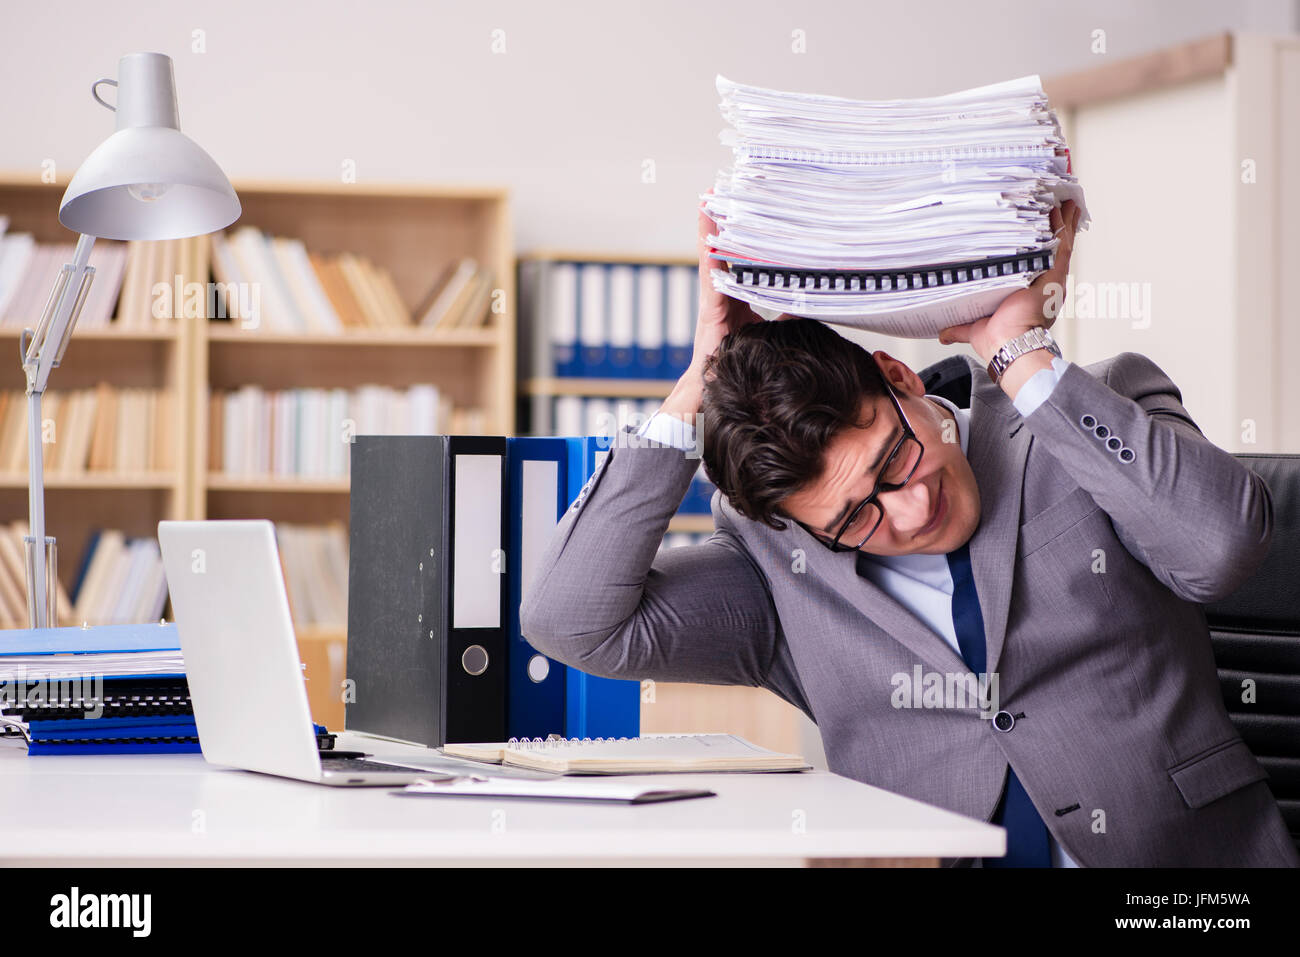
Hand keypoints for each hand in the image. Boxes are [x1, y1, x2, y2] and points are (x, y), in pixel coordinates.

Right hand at [691, 189, 790, 371]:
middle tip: (723, 189)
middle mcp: (722, 293)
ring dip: (710, 226)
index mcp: (736, 296)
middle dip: (723, 220)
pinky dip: (707, 249)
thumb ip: (788, 313)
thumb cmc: (741, 363)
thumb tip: (813, 299)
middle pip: (724, 249)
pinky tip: (707, 230)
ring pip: (713, 255)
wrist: (718, 388)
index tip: (749, 208)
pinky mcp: (710, 305)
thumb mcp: (774, 331)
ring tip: (709, 199)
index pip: (742, 259)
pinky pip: (709, 272)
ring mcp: (713, 298)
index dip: (744, 235)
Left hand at [937, 199, 1080, 362]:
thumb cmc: (998, 341)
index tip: (1037, 225)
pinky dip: (1063, 228)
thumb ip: (959, 327)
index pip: (1037, 260)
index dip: (1039, 242)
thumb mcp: (975, 328)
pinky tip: (1062, 211)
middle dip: (1055, 225)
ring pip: (1059, 242)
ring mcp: (1050, 279)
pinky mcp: (1052, 277)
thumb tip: (943, 333)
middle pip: (1051, 246)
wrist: (1009, 346)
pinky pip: (1061, 247)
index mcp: (1032, 292)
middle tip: (1058, 202)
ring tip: (1063, 199)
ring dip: (1062, 221)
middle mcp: (1044, 283)